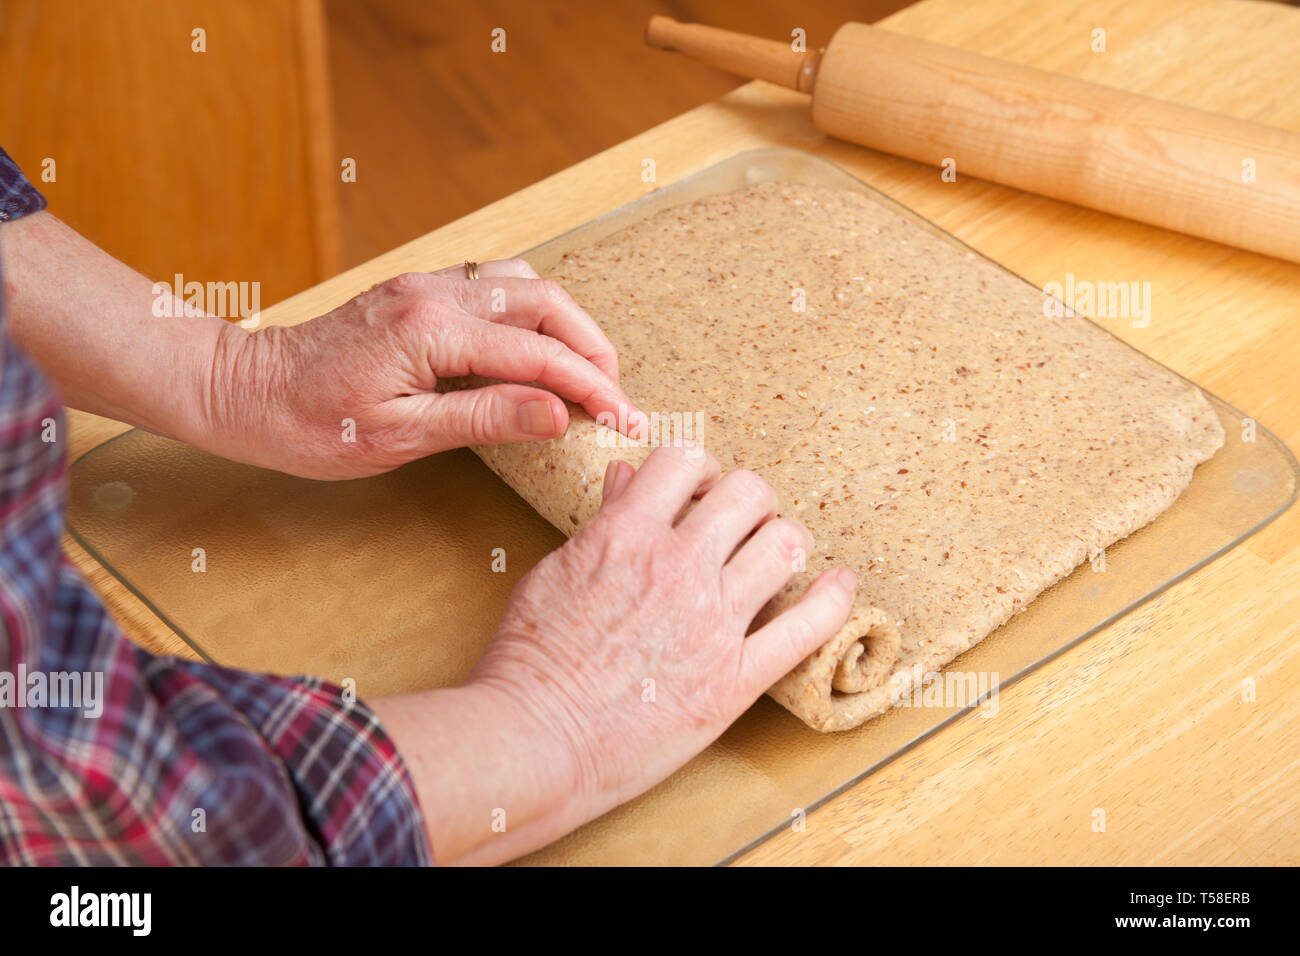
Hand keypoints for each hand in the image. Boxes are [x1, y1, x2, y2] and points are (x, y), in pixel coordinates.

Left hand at [205, 259, 645, 478]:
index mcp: (432, 330)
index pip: (539, 353)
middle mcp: (435, 293)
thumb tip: (557, 413)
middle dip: (591, 348)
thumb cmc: (311, 424)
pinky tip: (534, 350)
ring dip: (565, 325)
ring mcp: (426, 286)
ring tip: (585, 374)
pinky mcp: (417, 292)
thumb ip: (485, 417)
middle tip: (616, 396)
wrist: (245, 390)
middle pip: (544, 301)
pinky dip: (530, 315)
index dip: (591, 387)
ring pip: (523, 284)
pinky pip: (493, 288)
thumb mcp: (399, 436)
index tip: (626, 417)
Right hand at [470, 444, 856, 828]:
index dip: (696, 470)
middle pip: (749, 493)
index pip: (685, 460)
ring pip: (786, 544)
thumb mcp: (554, 572)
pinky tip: (839, 586)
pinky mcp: (735, 678)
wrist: (535, 740)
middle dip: (747, 501)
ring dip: (784, 542)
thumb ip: (602, 523)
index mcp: (626, 534)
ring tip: (774, 557)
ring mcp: (712, 622)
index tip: (696, 492)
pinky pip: (808, 627)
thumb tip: (627, 478)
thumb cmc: (530, 661)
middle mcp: (677, 567)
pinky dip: (833, 600)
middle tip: (737, 526)